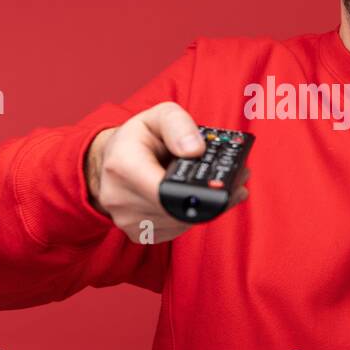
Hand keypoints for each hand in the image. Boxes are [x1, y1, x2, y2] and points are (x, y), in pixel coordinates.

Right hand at [85, 102, 250, 242]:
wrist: (111, 160)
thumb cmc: (139, 138)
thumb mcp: (159, 116)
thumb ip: (179, 125)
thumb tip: (196, 150)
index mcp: (123, 165)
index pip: (164, 191)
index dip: (197, 193)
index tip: (220, 184)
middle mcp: (120, 198)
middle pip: (179, 210)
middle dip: (212, 196)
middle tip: (237, 180)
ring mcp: (127, 220)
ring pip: (182, 222)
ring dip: (205, 207)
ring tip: (218, 186)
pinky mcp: (138, 234)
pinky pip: (175, 230)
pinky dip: (191, 216)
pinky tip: (197, 200)